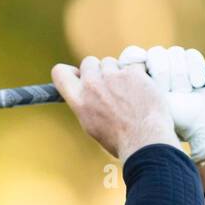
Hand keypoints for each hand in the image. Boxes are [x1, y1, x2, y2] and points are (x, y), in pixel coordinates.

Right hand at [50, 55, 181, 162]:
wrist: (144, 141)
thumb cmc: (120, 140)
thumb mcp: (92, 125)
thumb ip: (86, 104)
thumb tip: (85, 92)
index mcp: (79, 100)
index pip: (60, 72)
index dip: (71, 71)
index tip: (80, 75)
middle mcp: (92, 85)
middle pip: (89, 62)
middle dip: (98, 70)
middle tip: (111, 86)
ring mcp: (113, 77)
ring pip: (111, 62)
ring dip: (118, 72)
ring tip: (129, 93)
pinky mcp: (133, 73)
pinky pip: (133, 65)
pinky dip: (138, 75)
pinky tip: (143, 91)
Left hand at [118, 44, 204, 160]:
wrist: (202, 128)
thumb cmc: (167, 125)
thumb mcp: (141, 108)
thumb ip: (126, 90)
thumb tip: (119, 69)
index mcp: (139, 82)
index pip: (132, 56)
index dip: (135, 58)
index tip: (139, 61)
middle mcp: (158, 72)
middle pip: (155, 54)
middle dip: (163, 73)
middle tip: (168, 90)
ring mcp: (178, 67)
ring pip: (174, 53)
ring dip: (180, 75)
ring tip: (184, 93)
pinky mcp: (196, 65)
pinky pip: (191, 55)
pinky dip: (195, 69)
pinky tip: (197, 84)